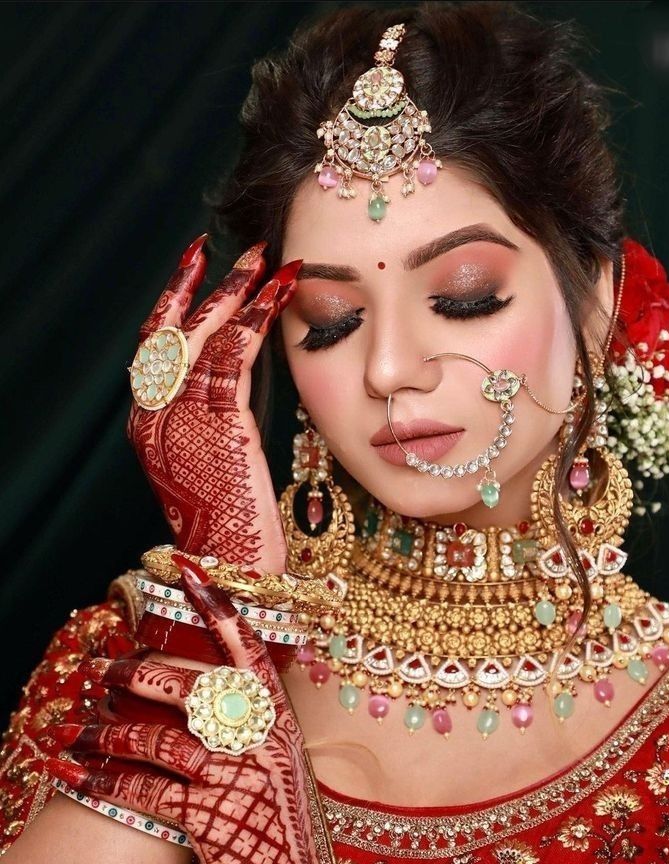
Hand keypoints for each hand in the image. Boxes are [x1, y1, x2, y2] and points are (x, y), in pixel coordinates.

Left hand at [47, 557, 346, 863]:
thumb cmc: (284, 827)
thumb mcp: (281, 766)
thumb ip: (252, 726)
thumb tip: (207, 692)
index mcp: (279, 720)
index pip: (248, 649)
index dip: (216, 607)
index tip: (186, 571)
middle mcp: (260, 739)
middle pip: (190, 688)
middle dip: (139, 675)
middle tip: (105, 668)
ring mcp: (235, 777)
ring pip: (159, 738)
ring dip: (110, 732)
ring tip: (78, 728)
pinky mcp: (207, 818)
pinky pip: (147, 789)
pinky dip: (110, 782)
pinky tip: (84, 777)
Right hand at [128, 235, 300, 572]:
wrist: (230, 570)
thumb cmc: (230, 529)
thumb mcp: (211, 465)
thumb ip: (214, 420)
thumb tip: (239, 379)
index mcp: (149, 424)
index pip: (157, 347)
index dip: (176, 304)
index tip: (197, 268)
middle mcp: (155, 415)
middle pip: (174, 331)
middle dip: (206, 285)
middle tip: (239, 249)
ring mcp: (182, 418)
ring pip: (206, 335)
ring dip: (240, 291)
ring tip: (269, 259)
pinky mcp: (217, 424)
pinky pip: (235, 356)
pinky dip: (257, 318)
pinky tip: (279, 292)